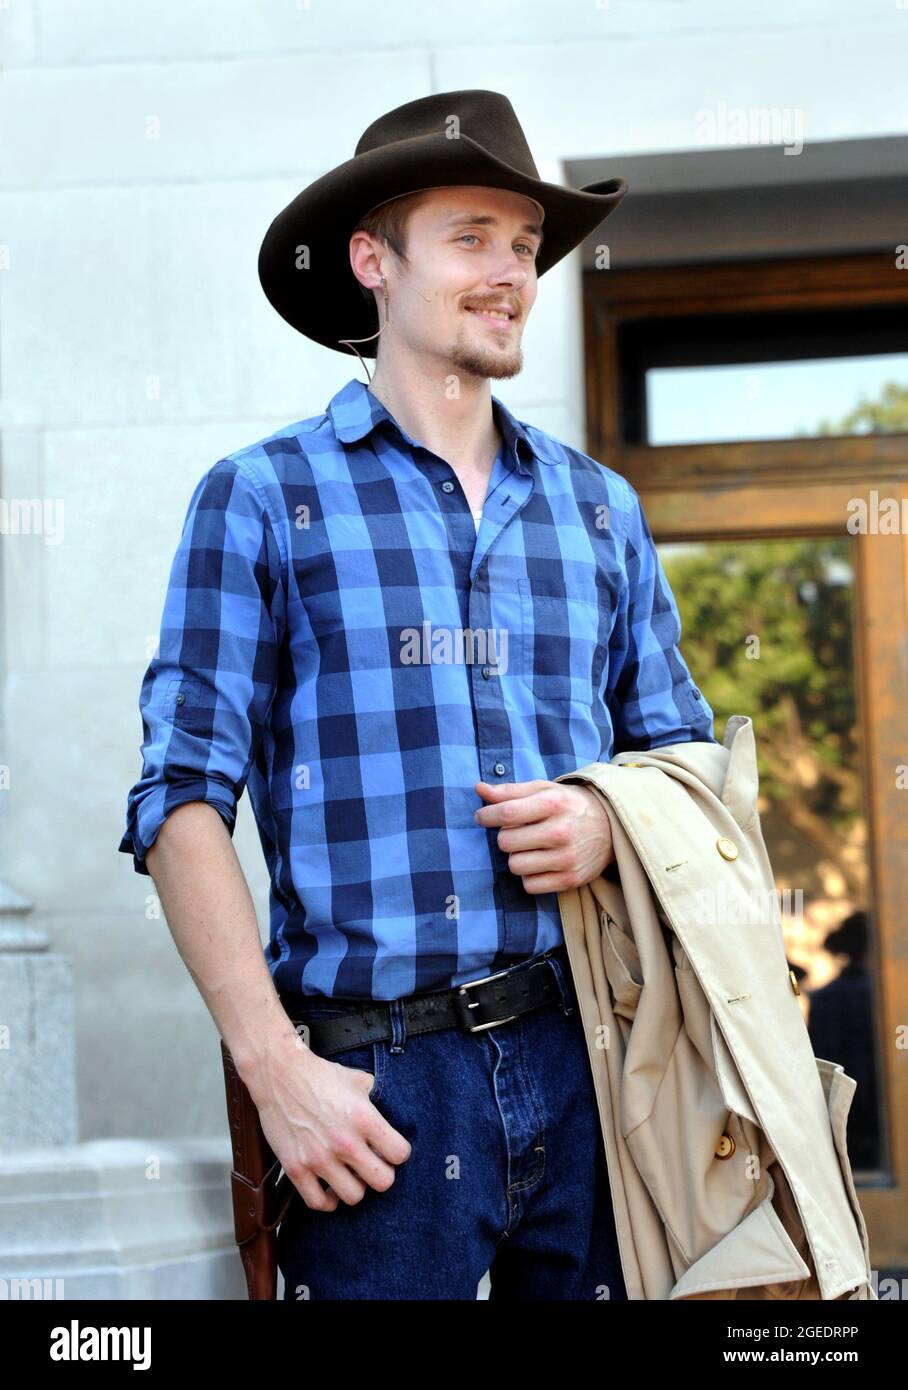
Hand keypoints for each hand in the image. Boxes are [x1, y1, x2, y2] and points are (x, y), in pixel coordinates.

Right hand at [247, 1032, 411, 1211]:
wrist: (279, 1074)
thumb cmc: (319, 1075)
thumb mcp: (358, 1080)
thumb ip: (377, 1101)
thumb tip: (390, 1115)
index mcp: (364, 1118)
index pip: (400, 1154)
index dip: (397, 1152)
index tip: (388, 1149)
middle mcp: (344, 1142)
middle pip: (383, 1182)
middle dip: (381, 1173)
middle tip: (372, 1164)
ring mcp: (319, 1158)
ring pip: (353, 1197)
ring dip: (355, 1186)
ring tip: (350, 1174)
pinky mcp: (296, 1168)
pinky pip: (318, 1203)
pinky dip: (327, 1200)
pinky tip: (329, 1187)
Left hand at [473, 778, 613, 893]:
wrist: (611, 827)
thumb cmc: (569, 805)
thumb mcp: (544, 790)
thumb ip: (510, 791)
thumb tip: (479, 788)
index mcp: (553, 804)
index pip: (506, 813)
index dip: (486, 816)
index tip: (482, 817)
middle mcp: (560, 831)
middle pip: (506, 842)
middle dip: (506, 836)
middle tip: (518, 832)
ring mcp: (566, 858)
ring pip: (515, 866)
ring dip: (517, 857)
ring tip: (531, 848)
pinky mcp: (570, 880)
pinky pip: (529, 885)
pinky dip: (529, 876)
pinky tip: (540, 863)